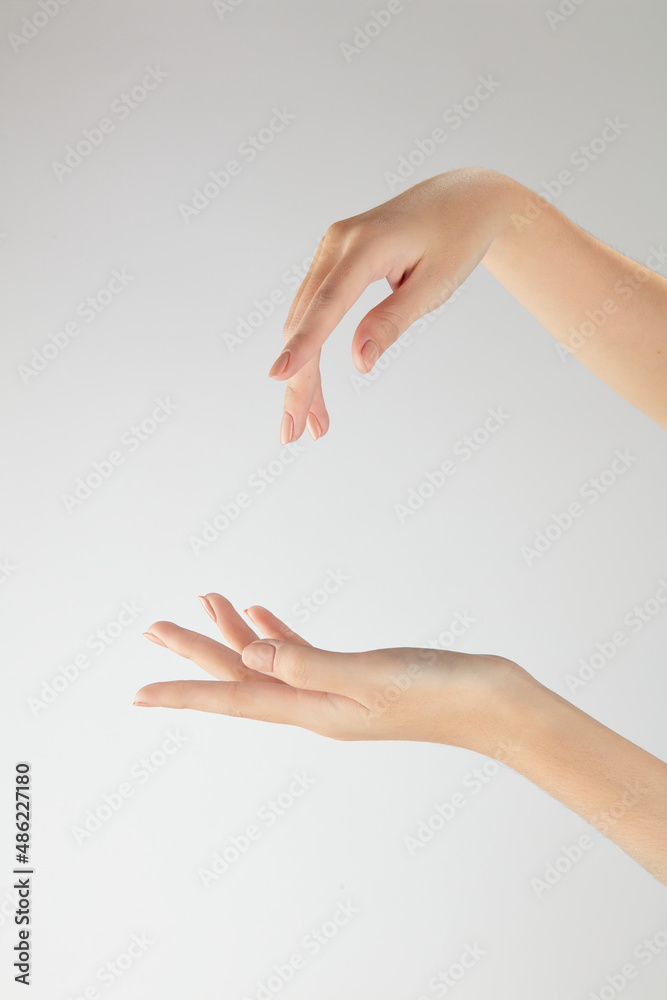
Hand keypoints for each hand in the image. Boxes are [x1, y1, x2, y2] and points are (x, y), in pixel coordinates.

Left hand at [133, 592, 527, 756]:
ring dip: (232, 633)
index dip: (184, 694)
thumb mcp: (370, 677)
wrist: (494, 704)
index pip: (233, 700)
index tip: (137, 695)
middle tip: (154, 628)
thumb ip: (307, 664)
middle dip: (196, 651)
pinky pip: (299, 652)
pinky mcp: (354, 673)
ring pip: (267, 661)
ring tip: (204, 600)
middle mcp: (314, 703)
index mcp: (313, 711)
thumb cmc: (441, 693)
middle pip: (240, 677)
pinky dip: (275, 631)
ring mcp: (333, 689)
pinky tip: (258, 613)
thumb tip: (248, 653)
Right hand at [268, 167, 512, 442]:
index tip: (279, 377)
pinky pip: (313, 312)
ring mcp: (330, 252)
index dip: (303, 343)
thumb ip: (394, 321)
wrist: (460, 199)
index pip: (327, 303)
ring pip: (304, 321)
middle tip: (293, 433)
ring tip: (311, 427)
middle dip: (298, 380)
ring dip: (303, 375)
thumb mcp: (435, 285)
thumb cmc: (456, 240)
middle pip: (306, 321)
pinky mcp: (331, 263)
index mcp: (366, 246)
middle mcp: (337, 244)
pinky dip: (310, 351)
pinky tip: (312, 388)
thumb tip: (359, 362)